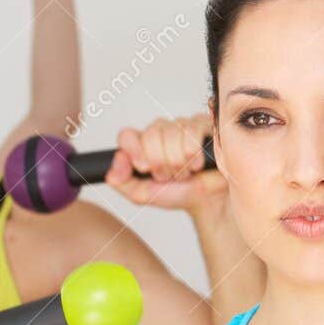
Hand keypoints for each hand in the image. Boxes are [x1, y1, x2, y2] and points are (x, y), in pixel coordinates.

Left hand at [104, 113, 225, 211]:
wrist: (208, 200)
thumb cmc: (178, 193)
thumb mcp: (142, 194)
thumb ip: (121, 181)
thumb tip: (114, 163)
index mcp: (142, 144)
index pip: (127, 136)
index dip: (134, 151)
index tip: (144, 167)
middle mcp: (159, 131)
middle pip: (150, 136)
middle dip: (162, 163)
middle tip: (171, 174)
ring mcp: (180, 125)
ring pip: (171, 135)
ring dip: (179, 162)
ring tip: (186, 171)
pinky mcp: (201, 124)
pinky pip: (191, 132)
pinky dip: (193, 154)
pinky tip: (197, 164)